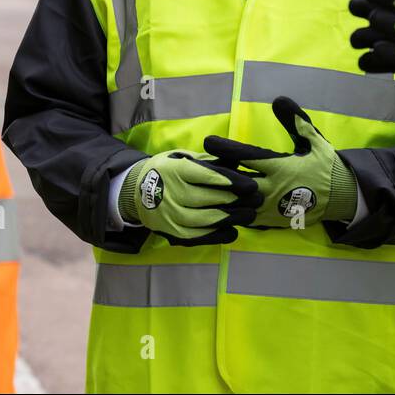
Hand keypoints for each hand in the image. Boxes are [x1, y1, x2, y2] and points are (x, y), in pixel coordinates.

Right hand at [120, 149, 260, 244]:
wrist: (137, 191)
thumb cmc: (169, 170)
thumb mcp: (184, 158)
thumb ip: (209, 161)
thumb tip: (238, 161)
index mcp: (175, 170)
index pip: (206, 176)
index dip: (231, 180)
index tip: (251, 184)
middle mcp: (170, 193)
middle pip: (207, 198)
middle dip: (235, 199)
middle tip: (257, 199)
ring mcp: (170, 215)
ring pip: (204, 219)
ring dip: (230, 218)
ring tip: (250, 215)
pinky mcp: (171, 232)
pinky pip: (197, 236)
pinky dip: (217, 235)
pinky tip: (233, 231)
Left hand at [203, 97, 358, 227]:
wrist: (342, 198)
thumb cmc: (325, 166)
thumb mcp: (314, 140)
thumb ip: (295, 120)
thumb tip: (278, 99)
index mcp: (281, 167)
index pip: (246, 157)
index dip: (226, 149)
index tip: (208, 142)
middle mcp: (272, 189)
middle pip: (235, 182)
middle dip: (215, 172)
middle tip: (197, 164)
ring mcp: (269, 208)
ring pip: (236, 203)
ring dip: (219, 192)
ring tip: (202, 183)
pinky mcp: (269, 221)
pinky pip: (243, 218)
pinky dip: (230, 209)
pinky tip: (218, 202)